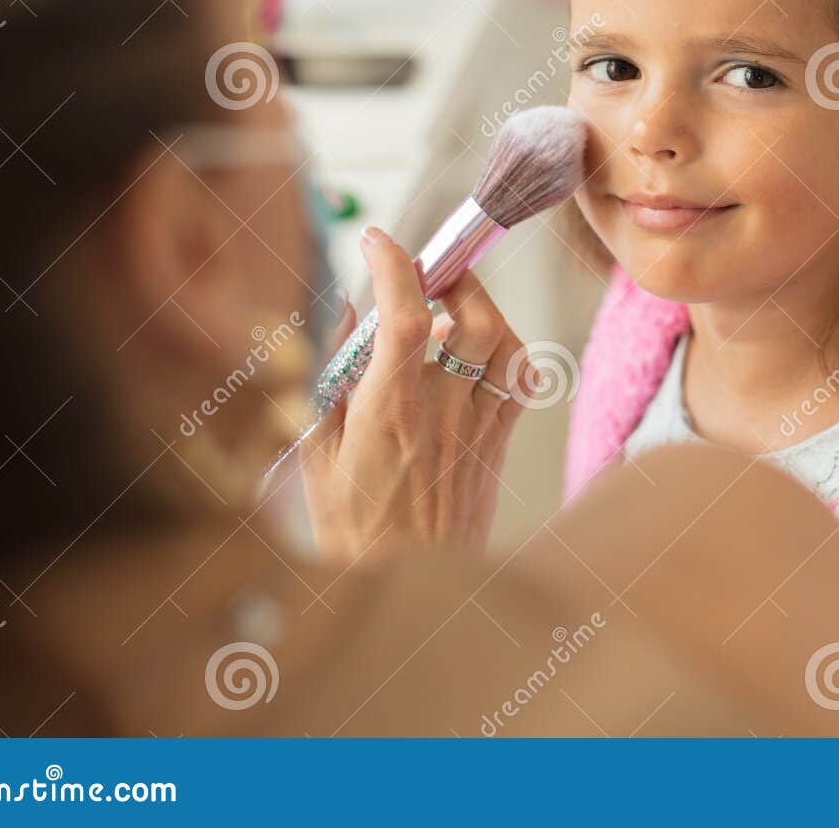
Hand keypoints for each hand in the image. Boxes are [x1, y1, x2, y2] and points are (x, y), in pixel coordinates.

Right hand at [301, 226, 530, 561]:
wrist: (407, 595)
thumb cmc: (352, 534)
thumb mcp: (315, 454)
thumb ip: (332, 376)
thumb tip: (345, 311)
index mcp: (389, 413)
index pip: (405, 317)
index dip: (396, 267)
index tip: (380, 243)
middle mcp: (443, 413)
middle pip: (475, 317)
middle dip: (455, 275)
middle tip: (430, 270)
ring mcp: (480, 429)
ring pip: (507, 344)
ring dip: (486, 309)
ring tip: (457, 304)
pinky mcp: (500, 446)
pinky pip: (523, 382)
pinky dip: (508, 351)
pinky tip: (481, 351)